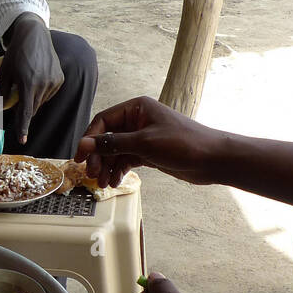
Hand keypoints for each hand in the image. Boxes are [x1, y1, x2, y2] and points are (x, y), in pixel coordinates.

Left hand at [0, 14, 62, 144]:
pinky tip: (37, 78)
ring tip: (27, 82)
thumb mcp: (5, 72)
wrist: (34, 34)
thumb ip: (2, 93)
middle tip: (16, 97)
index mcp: (28, 83)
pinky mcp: (60, 79)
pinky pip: (48, 94)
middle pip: (32, 108)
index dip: (23, 127)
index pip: (26, 111)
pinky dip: (41, 93)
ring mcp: (54, 82)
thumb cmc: (16, 53)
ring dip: (32, 100)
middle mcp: (44, 84)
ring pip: (40, 102)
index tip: (22, 140)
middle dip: (24, 109)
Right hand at [75, 95, 224, 187]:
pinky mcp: (149, 152)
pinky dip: (119, 170)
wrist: (212, 159)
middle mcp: (137, 120)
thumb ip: (112, 144)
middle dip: (98, 156)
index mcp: (136, 108)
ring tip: (103, 183)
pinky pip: (126, 160)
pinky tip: (114, 182)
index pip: (103, 121)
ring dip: (107, 166)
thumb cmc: (183, 143)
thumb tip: (84, 145)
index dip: (89, 139)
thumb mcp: (144, 143)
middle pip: (107, 137)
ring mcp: (143, 137)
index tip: (80, 158)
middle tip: (92, 174)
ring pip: (116, 151)